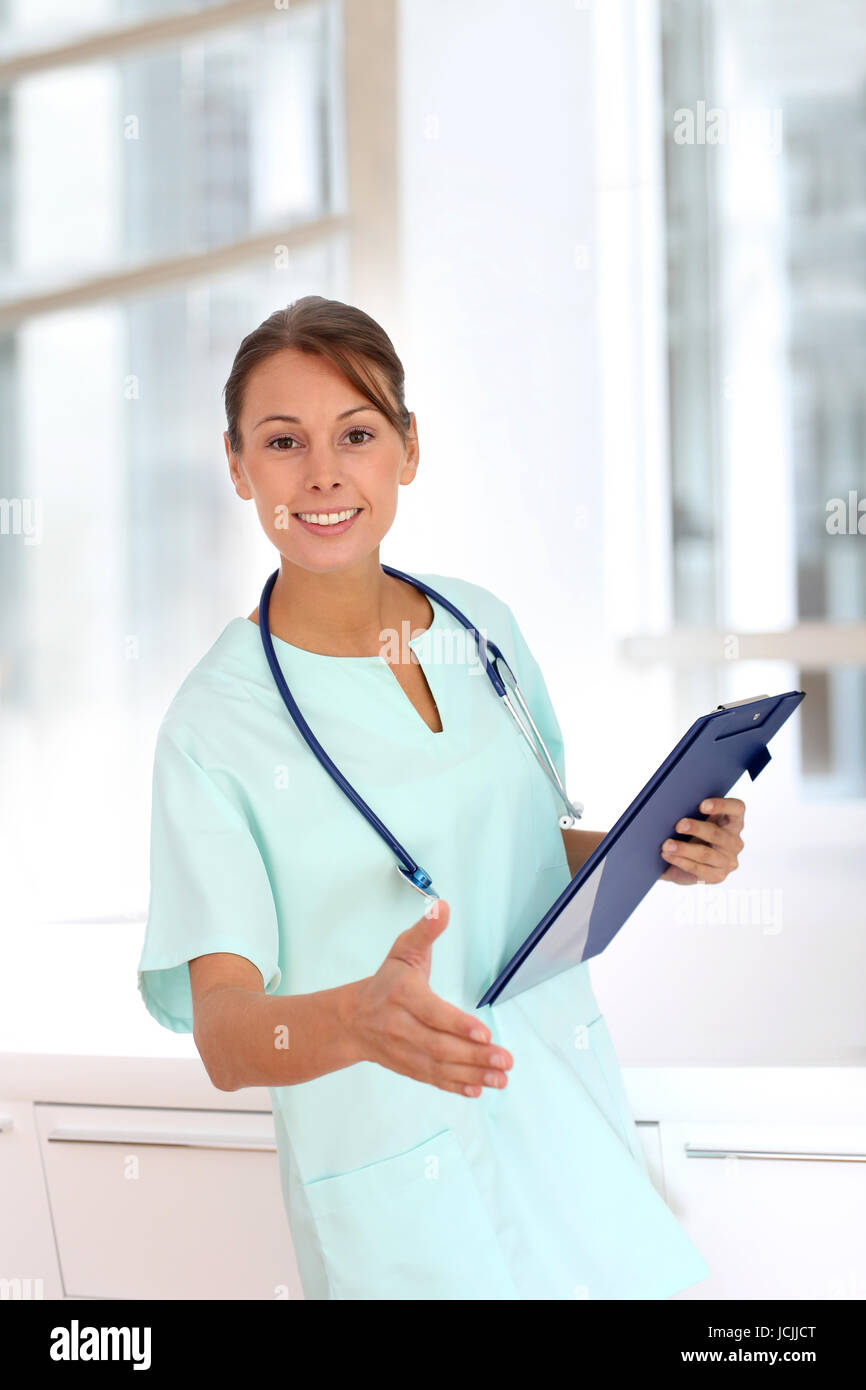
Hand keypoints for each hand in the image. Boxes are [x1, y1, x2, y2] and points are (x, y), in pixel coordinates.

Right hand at [346, 899, 512, 1097]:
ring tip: (501, 1077)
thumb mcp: (404, 951)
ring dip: (473, 1074)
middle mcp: (400, 1026)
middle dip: (474, 1055)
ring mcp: (404, 1051)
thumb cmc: (386, 983)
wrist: (352, 1020)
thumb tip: (442, 907)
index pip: (432, 1012)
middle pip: (439, 1045)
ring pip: (440, 1066)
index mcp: (401, 995)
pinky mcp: (409, 1067)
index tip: (484, 1033)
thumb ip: (426, 931)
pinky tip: (478, 1089)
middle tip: (504, 1059)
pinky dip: (456, 1086)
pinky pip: (433, 1079)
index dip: (458, 1024)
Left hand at [660, 797, 744, 884]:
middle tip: (678, 826)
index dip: (722, 805)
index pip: (737, 808)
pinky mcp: (718, 876)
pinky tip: (668, 855)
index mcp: (733, 821)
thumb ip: (690, 813)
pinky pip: (698, 869)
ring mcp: (728, 861)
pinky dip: (681, 861)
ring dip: (684, 849)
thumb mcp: (693, 821)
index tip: (701, 805)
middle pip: (717, 833)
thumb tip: (672, 807)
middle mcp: (734, 841)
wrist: (682, 863)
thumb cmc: (690, 835)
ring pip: (706, 853)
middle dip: (696, 828)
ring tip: (667, 845)